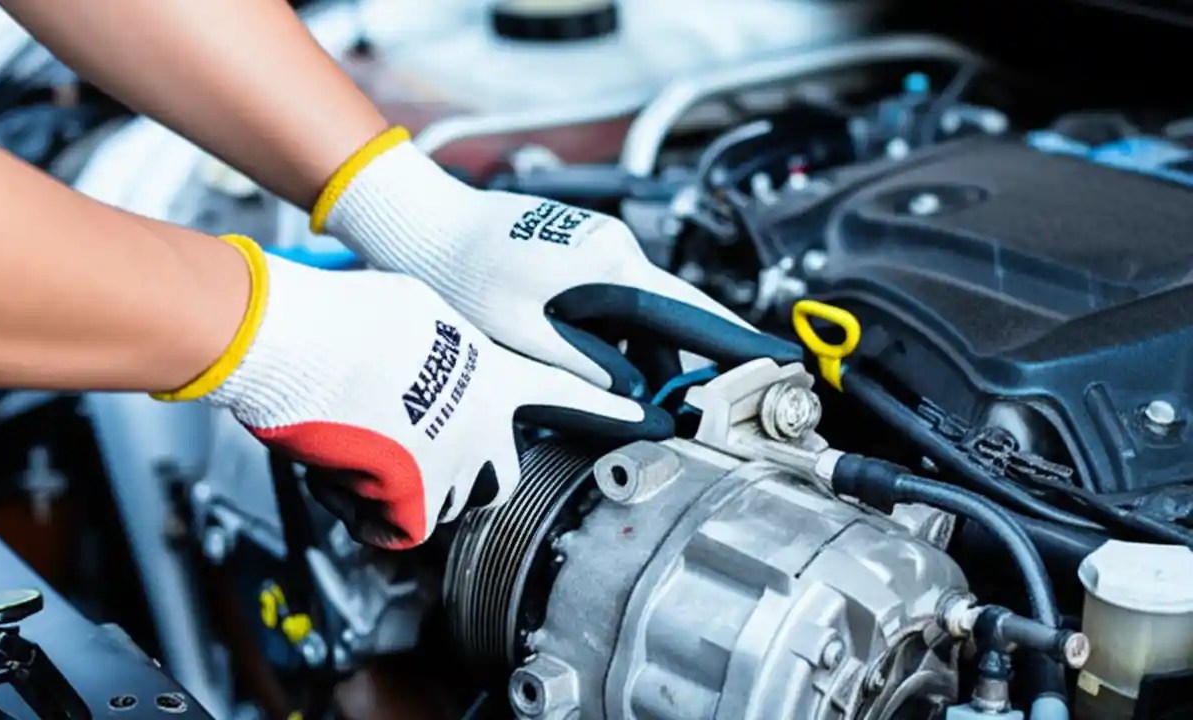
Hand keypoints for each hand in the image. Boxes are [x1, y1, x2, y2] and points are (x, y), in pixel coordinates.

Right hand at [160, 236, 670, 548]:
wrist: (311, 344)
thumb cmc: (355, 317)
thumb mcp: (426, 319)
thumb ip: (455, 353)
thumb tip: (446, 369)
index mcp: (495, 376)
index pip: (568, 397)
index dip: (608, 411)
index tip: (643, 418)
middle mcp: (484, 428)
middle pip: (500, 475)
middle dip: (475, 472)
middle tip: (433, 449)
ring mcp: (450, 467)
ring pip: (448, 500)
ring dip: (421, 486)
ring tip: (378, 449)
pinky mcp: (410, 500)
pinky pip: (403, 526)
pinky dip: (380, 512)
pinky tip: (356, 477)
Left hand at [311, 127, 752, 393]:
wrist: (426, 227)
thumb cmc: (465, 276)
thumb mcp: (524, 331)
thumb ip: (585, 362)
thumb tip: (635, 392)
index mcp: (608, 265)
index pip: (689, 313)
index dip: (736, 344)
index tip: (777, 361)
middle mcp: (613, 249)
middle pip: (675, 315)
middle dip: (695, 362)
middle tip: (711, 406)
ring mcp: (597, 247)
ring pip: (645, 313)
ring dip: (650, 355)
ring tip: (649, 397)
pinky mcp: (580, 253)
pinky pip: (619, 302)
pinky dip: (623, 336)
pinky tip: (608, 364)